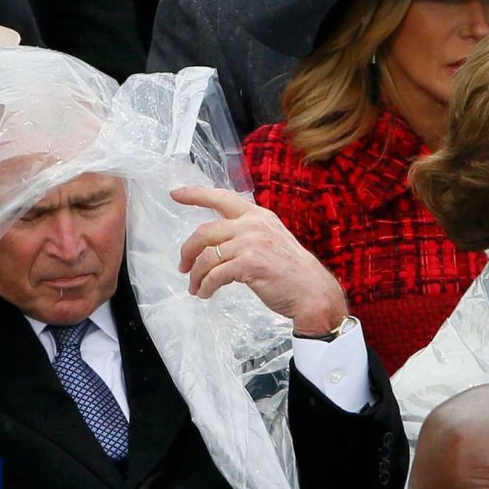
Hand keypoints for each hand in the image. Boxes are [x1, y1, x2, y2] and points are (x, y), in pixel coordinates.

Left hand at [171, 187, 347, 335]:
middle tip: (182, 267)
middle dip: (187, 251)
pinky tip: (206, 294)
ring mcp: (251, 243)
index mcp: (257, 215)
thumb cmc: (291, 272)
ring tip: (195, 288)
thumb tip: (217, 245)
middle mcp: (253, 224)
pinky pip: (214, 275)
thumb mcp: (270, 240)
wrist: (312, 292)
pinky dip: (206, 286)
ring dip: (196, 275)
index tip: (175, 194)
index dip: (195, 194)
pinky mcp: (248, 263)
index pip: (221, 198)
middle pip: (204, 232)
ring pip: (206, 257)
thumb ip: (247, 235)